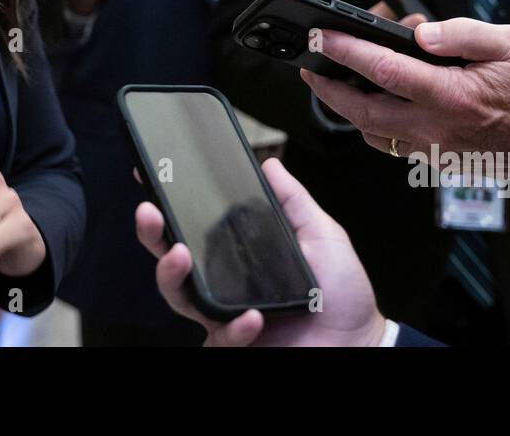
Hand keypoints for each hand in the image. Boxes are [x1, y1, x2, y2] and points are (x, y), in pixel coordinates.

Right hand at [133, 158, 386, 345]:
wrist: (358, 343)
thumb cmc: (342, 295)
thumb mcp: (322, 236)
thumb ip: (294, 202)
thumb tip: (270, 165)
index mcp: (240, 254)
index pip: (196, 227)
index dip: (171, 206)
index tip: (153, 176)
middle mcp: (225, 283)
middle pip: (173, 258)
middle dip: (153, 234)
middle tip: (150, 212)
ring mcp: (225, 316)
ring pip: (179, 296)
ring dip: (171, 274)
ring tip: (181, 256)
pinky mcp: (233, 344)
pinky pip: (219, 338)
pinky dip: (235, 328)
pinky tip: (253, 318)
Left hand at [299, 19, 509, 192]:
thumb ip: (460, 34)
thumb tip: (420, 30)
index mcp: (451, 96)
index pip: (381, 70)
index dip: (344, 51)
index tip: (320, 37)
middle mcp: (437, 129)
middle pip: (362, 111)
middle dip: (327, 88)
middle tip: (310, 66)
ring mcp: (438, 150)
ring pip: (374, 134)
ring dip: (349, 110)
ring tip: (337, 82)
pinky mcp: (443, 161)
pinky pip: (396, 146)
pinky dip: (377, 126)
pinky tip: (377, 105)